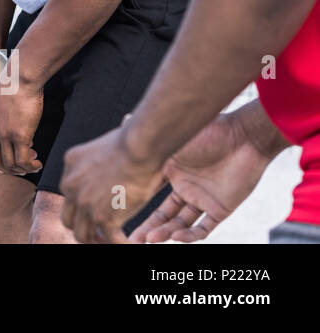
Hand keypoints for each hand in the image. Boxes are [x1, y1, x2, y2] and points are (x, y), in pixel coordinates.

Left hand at [0, 81, 42, 175]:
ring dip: (21, 170)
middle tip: (19, 168)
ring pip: (9, 164)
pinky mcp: (19, 136)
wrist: (21, 77)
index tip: (4, 160)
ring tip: (32, 166)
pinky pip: (23, 160)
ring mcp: (3, 135)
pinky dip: (30, 166)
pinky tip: (37, 164)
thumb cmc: (13, 85)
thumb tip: (7, 129)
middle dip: (7, 169)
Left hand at [60, 126, 166, 243]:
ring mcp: (84, 203)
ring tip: (111, 243)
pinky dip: (120, 245)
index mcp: (70, 168)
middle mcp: (71, 186)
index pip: (70, 195)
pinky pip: (109, 240)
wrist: (137, 147)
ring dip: (96, 242)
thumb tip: (117, 140)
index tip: (96, 213)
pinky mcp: (101, 217)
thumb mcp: (104, 146)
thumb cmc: (131, 142)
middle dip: (83, 228)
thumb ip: (103, 158)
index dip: (82, 207)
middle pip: (69, 218)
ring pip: (82, 234)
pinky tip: (132, 245)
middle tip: (99, 235)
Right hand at [129, 112, 274, 242]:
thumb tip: (126, 122)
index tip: (119, 214)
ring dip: (165, 232)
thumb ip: (151, 145)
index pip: (150, 194)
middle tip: (133, 241)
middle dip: (148, 228)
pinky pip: (204, 227)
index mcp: (171, 171)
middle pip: (163, 215)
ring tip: (150, 239)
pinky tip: (176, 237)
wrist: (244, 136)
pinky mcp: (221, 208)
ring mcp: (203, 199)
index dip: (136, 206)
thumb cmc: (208, 131)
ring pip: (180, 223)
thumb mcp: (173, 140)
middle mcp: (185, 187)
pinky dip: (190, 234)